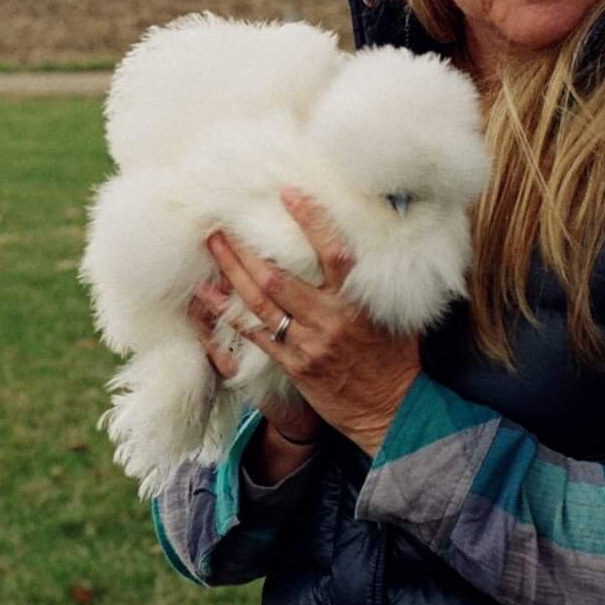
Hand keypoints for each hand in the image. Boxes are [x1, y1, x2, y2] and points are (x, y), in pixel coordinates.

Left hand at [198, 188, 422, 456]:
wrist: (390, 410)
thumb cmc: (395, 357)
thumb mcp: (396, 313)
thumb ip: (378, 280)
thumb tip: (375, 238)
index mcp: (356, 302)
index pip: (333, 253)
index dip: (311, 221)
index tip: (288, 194)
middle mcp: (329, 320)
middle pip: (277, 278)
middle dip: (245, 250)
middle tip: (222, 226)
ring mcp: (308, 344)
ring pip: (259, 304)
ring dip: (231, 274)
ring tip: (213, 249)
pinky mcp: (293, 365)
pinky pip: (254, 335)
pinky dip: (229, 315)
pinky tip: (208, 297)